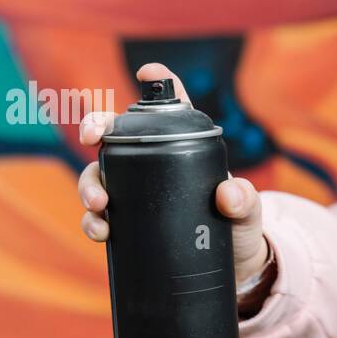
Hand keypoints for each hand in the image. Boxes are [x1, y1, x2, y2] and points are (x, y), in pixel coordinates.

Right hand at [77, 63, 269, 280]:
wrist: (232, 266)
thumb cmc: (240, 228)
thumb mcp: (247, 213)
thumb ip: (244, 201)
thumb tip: (227, 194)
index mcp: (186, 146)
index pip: (173, 106)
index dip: (160, 81)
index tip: (148, 71)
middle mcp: (154, 162)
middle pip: (117, 134)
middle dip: (96, 126)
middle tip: (92, 139)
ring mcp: (136, 191)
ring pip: (98, 174)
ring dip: (89, 184)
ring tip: (99, 206)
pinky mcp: (127, 222)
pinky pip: (98, 216)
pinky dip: (93, 222)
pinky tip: (100, 231)